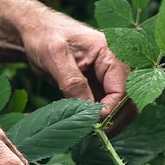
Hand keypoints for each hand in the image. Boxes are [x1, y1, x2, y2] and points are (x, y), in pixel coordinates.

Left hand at [16, 7, 131, 131]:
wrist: (36, 30)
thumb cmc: (44, 36)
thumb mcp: (55, 56)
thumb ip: (73, 82)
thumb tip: (88, 110)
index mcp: (111, 53)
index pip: (123, 91)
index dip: (110, 111)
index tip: (91, 124)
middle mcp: (115, 66)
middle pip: (128, 102)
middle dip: (112, 120)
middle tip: (89, 133)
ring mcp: (107, 77)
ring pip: (119, 108)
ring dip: (105, 122)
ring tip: (84, 130)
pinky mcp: (98, 86)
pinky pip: (105, 107)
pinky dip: (97, 119)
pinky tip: (82, 124)